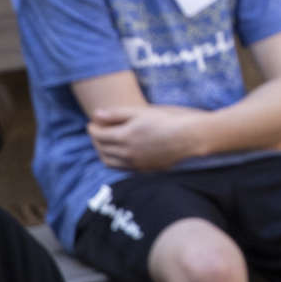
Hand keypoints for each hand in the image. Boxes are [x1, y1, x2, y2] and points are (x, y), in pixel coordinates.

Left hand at [87, 105, 209, 171]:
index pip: (98, 135)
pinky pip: (121, 167)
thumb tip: (95, 115)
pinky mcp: (143, 169)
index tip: (92, 123)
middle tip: (96, 131)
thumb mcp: (140, 112)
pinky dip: (114, 160)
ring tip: (105, 143)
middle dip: (95, 140)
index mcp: (124, 137)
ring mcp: (135, 163)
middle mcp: (127, 153)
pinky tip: (119, 152)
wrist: (187, 138)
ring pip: (109, 162)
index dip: (92, 128)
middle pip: (101, 149)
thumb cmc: (165, 121)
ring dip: (102, 152)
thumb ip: (116, 114)